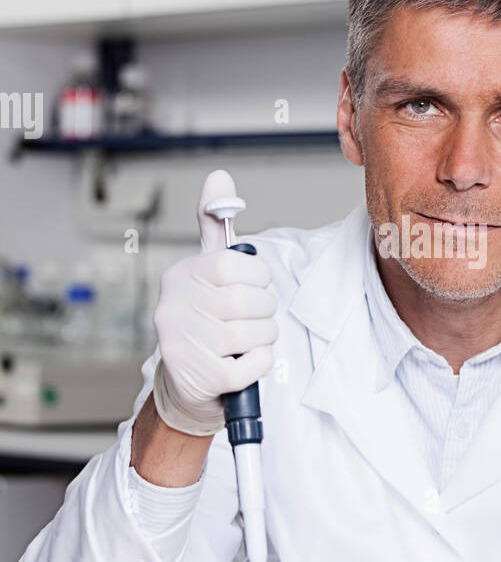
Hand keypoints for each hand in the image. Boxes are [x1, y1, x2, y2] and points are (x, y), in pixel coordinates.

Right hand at [151, 170, 278, 434]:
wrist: (186, 384)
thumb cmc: (205, 320)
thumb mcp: (206, 272)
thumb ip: (214, 226)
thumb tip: (219, 177)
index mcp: (180, 277)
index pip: (233, 264)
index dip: (257, 276)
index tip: (255, 284)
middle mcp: (174, 308)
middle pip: (248, 301)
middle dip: (265, 310)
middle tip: (256, 316)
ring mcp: (185, 344)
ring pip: (256, 332)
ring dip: (265, 337)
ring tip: (250, 338)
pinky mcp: (202, 377)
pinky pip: (256, 363)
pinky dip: (261, 362)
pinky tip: (245, 360)